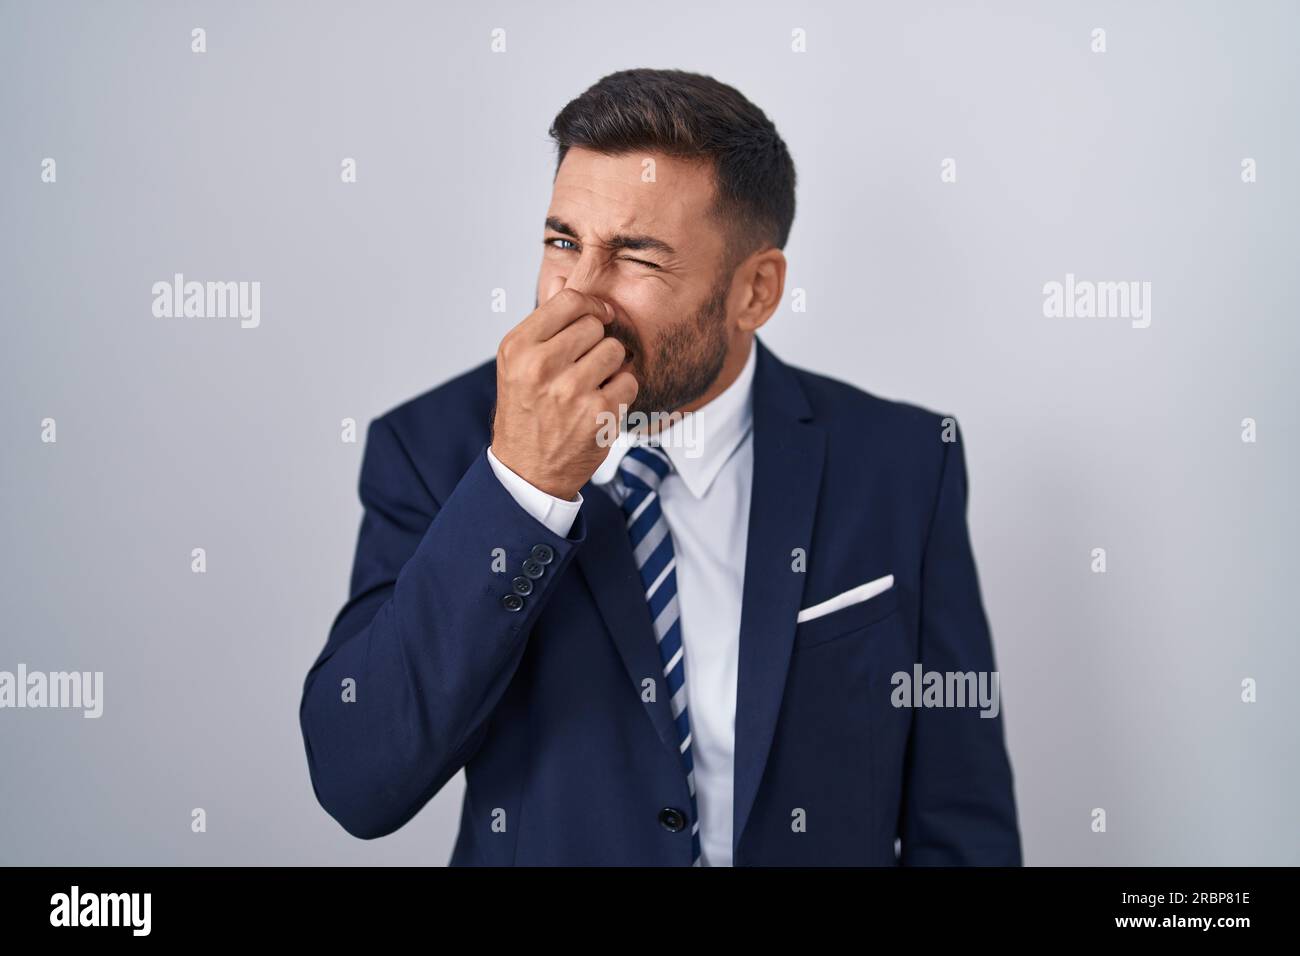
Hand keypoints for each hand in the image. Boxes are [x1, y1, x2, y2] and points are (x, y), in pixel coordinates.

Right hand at [490, 278, 637, 500]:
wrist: (527, 470)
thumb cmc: (526, 410)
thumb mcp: (518, 363)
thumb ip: (543, 322)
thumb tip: (562, 276)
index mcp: (518, 347)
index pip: (569, 300)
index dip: (591, 305)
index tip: (598, 316)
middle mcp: (540, 366)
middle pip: (595, 325)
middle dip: (597, 342)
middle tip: (584, 365)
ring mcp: (570, 390)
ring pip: (615, 351)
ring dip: (611, 367)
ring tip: (592, 385)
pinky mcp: (597, 413)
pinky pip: (628, 380)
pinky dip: (621, 392)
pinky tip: (602, 404)